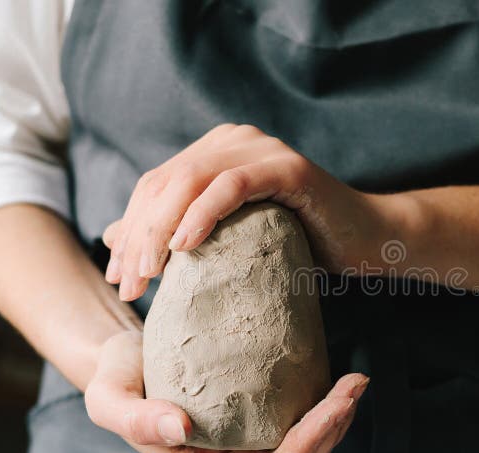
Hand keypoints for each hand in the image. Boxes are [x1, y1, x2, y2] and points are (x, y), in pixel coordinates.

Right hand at [85, 331, 368, 452]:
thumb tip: (181, 429)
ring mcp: (246, 441)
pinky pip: (297, 419)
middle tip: (357, 383)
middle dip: (336, 428)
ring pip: (308, 447)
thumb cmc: (115, 380)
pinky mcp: (254, 416)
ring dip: (337, 418)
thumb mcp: (109, 399)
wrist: (120, 360)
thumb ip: (135, 420)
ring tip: (355, 381)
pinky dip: (321, 402)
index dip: (313, 440)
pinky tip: (332, 374)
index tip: (337, 402)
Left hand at [102, 123, 395, 300]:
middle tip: (128, 286)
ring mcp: (261, 149)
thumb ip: (176, 231)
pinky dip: (202, 214)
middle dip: (138, 236)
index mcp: (216, 151)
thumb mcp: (228, 241)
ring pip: (190, 182)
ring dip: (160, 230)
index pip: (154, 186)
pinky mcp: (287, 168)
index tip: (119, 279)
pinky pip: (231, 186)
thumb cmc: (302, 244)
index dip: (130, 230)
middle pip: (165, 183)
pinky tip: (184, 248)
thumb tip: (111, 236)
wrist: (368, 241)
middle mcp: (234, 140)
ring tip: (148, 274)